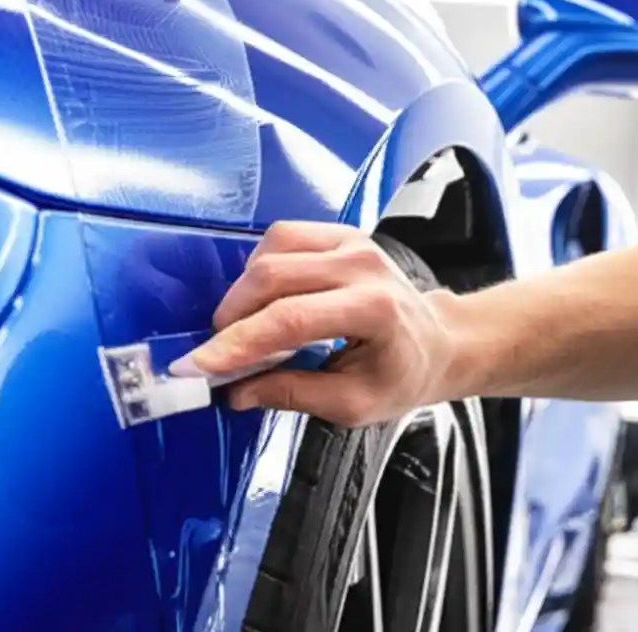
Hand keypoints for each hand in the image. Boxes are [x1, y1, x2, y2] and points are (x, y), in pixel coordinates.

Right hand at [170, 221, 472, 426]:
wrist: (438, 341)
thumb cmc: (400, 375)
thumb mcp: (353, 405)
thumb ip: (292, 395)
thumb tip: (236, 391)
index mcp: (373, 310)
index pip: (290, 320)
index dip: (238, 343)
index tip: (199, 365)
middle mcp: (362, 265)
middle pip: (272, 278)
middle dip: (232, 318)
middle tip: (218, 352)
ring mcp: (351, 242)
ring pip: (270, 252)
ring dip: (243, 292)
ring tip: (242, 327)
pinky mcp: (340, 233)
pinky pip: (281, 237)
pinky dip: (259, 267)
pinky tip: (262, 297)